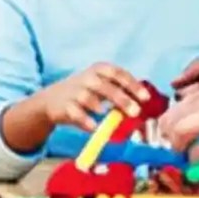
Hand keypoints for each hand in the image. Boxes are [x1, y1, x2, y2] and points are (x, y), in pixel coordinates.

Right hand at [34, 63, 150, 131]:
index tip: (145, 98)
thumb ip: (122, 92)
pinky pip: (75, 113)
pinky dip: (85, 120)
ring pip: (88, 97)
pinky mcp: (64, 106)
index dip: (133, 85)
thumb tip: (145, 105)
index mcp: (100, 70)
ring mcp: (75, 91)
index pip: (119, 74)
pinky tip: (94, 127)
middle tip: (135, 112)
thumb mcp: (103, 86)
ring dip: (99, 106)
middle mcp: (88, 78)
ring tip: (108, 114)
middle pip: (106, 86)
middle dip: (122, 99)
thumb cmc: (86, 92)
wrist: (53, 99)